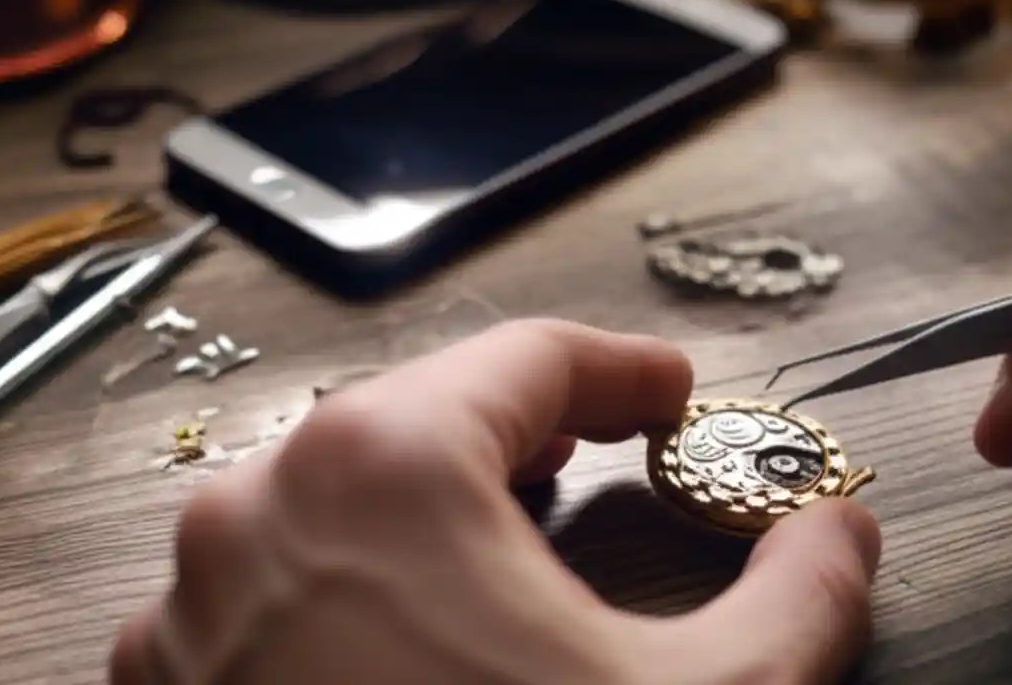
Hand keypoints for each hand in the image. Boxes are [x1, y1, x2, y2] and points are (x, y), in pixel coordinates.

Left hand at [110, 320, 880, 683]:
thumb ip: (800, 599)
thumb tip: (837, 537)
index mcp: (385, 469)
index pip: (526, 359)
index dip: (619, 369)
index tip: (664, 391)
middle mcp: (262, 511)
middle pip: (422, 413)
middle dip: (525, 427)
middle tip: (600, 445)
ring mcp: (197, 601)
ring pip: (331, 491)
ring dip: (429, 496)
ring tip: (505, 520)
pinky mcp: (174, 681)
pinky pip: (265, 586)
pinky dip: (344, 579)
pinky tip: (404, 625)